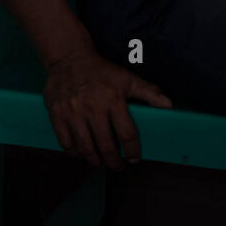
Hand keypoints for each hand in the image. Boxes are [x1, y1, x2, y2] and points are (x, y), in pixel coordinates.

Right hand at [42, 46, 172, 169]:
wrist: (69, 59)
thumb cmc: (101, 71)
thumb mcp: (127, 78)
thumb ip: (149, 92)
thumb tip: (169, 105)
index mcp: (113, 100)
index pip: (127, 133)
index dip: (132, 150)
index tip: (134, 159)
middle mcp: (93, 109)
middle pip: (106, 145)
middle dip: (113, 161)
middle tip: (117, 166)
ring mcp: (73, 113)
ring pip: (85, 148)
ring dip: (94, 160)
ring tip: (100, 163)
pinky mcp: (57, 116)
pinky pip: (65, 142)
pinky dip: (74, 152)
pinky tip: (81, 153)